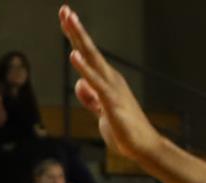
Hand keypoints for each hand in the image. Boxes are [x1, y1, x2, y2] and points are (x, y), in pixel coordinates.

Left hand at [61, 7, 165, 165]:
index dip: (75, 37)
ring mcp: (111, 88)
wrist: (141, 147)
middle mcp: (110, 78)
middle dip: (75, 29)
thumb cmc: (123, 129)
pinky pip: (95, 82)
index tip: (65, 19)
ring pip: (92, 59)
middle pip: (89, 50)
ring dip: (79, 39)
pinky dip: (84, 68)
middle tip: (64, 9)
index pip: (87, 55)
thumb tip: (80, 84)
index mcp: (106, 80)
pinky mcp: (111, 102)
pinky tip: (74, 55)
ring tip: (69, 20)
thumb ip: (90, 97)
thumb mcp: (100, 112)